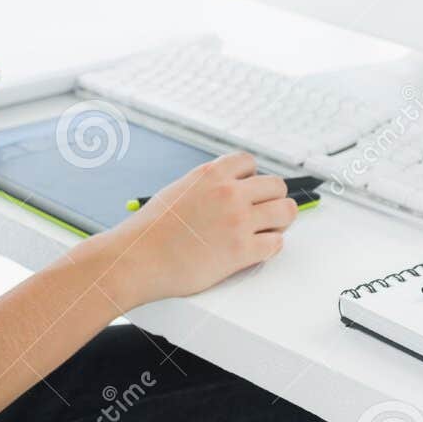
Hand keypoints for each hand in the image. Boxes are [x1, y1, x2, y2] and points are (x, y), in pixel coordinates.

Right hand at [99, 151, 296, 306]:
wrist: (137, 259)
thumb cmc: (150, 231)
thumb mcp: (178, 190)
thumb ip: (207, 186)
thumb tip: (226, 188)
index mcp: (211, 174)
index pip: (250, 162)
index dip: (251, 178)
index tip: (248, 190)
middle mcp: (229, 192)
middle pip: (276, 186)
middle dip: (271, 200)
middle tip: (262, 214)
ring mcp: (238, 221)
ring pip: (285, 212)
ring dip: (279, 222)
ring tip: (265, 231)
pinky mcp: (242, 251)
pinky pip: (277, 243)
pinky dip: (270, 247)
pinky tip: (255, 250)